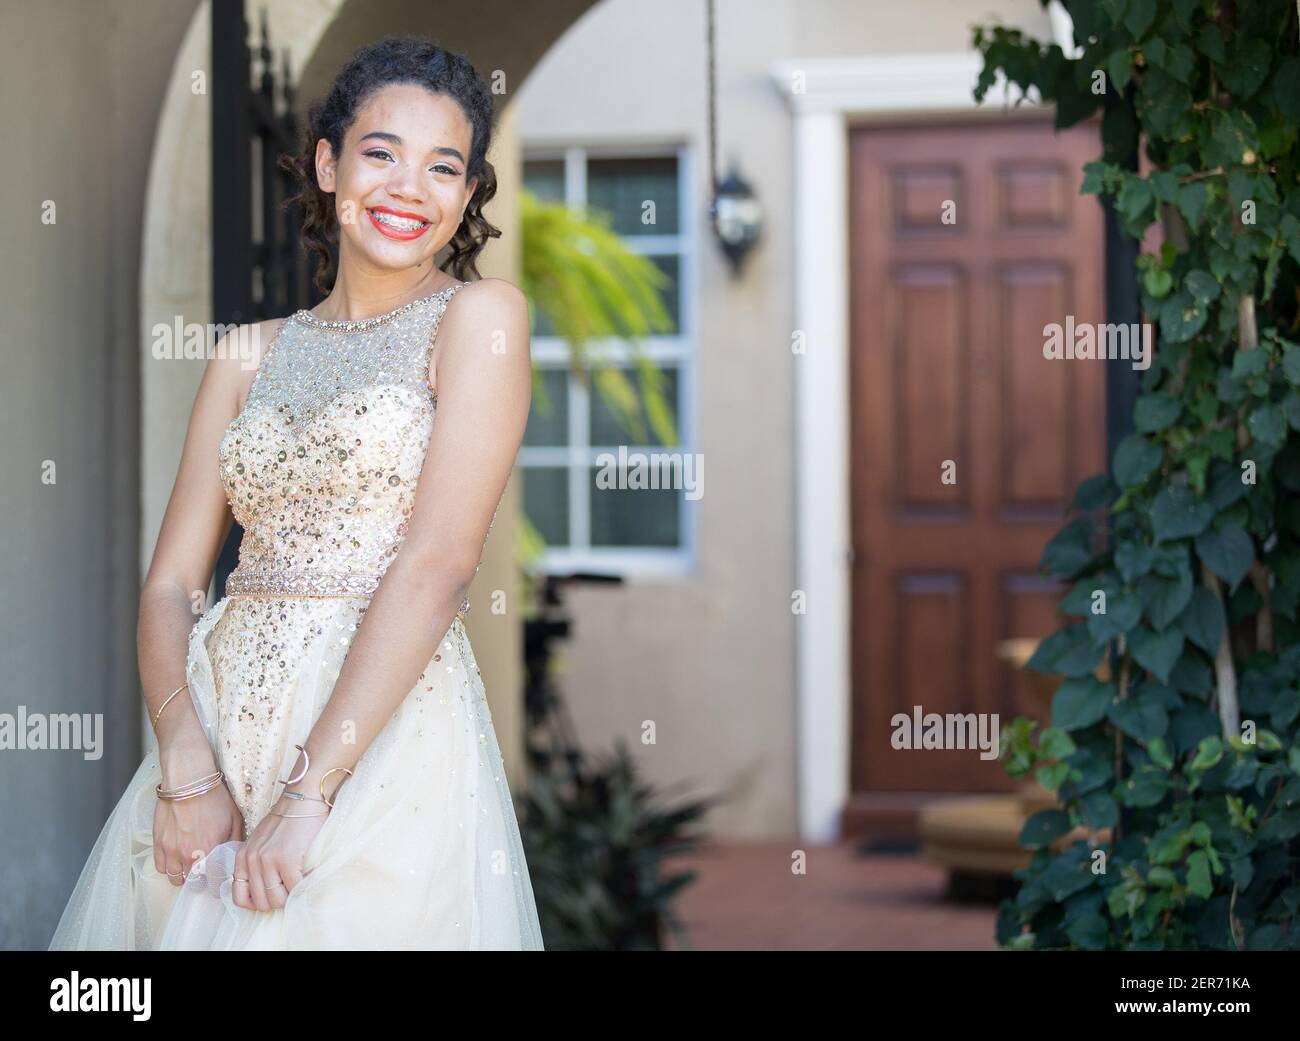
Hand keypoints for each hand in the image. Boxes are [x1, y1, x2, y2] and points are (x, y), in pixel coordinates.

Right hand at [153, 751, 243, 886]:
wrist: (188, 780)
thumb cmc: (213, 797)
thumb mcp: (234, 817)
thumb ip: (236, 839)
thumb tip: (237, 854)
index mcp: (209, 850)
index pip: (212, 882)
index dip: (215, 884)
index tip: (217, 881)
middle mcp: (188, 855)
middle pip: (192, 883)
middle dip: (198, 880)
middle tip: (203, 873)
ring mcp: (170, 850)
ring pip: (174, 878)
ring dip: (182, 875)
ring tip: (188, 866)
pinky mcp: (158, 843)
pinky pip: (160, 867)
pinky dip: (167, 867)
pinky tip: (175, 859)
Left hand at [231, 794, 327, 911]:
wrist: (303, 797)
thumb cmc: (288, 818)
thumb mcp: (263, 840)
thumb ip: (257, 861)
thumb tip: (265, 887)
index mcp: (243, 856)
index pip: (239, 897)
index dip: (256, 903)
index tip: (272, 897)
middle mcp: (251, 860)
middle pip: (260, 902)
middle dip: (277, 902)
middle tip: (291, 892)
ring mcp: (268, 860)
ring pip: (276, 900)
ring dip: (290, 898)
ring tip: (300, 886)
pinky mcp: (286, 859)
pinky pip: (294, 888)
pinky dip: (303, 888)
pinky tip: (309, 878)